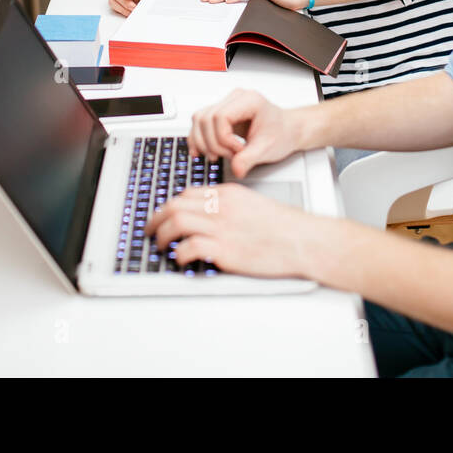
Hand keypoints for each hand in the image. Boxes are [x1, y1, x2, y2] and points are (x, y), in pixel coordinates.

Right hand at [108, 0, 161, 14]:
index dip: (124, 2)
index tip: (133, 6)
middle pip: (113, 0)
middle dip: (124, 8)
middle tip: (136, 11)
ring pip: (115, 5)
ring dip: (124, 10)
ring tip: (136, 11)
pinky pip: (120, 8)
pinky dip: (127, 11)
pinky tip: (135, 10)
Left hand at [146, 182, 321, 278]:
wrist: (303, 239)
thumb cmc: (284, 226)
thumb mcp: (253, 203)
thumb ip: (229, 206)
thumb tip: (207, 216)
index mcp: (228, 194)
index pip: (188, 194)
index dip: (170, 205)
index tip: (163, 215)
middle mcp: (221, 207)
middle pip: (175, 205)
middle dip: (156, 218)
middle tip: (150, 230)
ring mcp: (222, 227)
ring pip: (176, 222)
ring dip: (162, 235)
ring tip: (160, 245)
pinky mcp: (225, 249)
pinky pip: (190, 248)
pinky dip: (179, 254)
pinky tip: (180, 258)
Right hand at [188, 88, 304, 177]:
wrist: (287, 131)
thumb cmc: (281, 133)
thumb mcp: (267, 149)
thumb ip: (250, 159)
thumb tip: (236, 169)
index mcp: (249, 100)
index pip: (221, 116)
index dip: (224, 138)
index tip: (236, 151)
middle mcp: (235, 98)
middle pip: (206, 118)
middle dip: (213, 143)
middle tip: (229, 156)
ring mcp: (226, 104)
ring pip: (199, 119)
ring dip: (203, 142)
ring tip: (217, 156)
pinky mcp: (220, 114)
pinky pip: (200, 123)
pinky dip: (198, 139)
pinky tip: (200, 151)